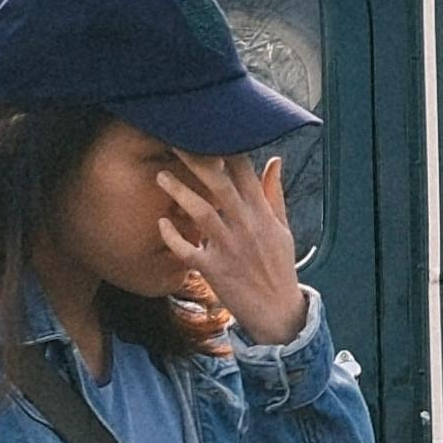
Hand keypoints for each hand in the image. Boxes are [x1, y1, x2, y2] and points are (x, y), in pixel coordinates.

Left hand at [155, 148, 311, 349]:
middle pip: (219, 185)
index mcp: (261, 213)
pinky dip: (172, 237)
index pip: (245, 171)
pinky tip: (161, 223)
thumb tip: (275, 159)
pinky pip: (188, 250)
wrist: (277, 311)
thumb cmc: (278, 266)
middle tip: (174, 141)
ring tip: (161, 176)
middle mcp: (245, 226)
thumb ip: (274, 193)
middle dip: (196, 161)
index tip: (206, 130)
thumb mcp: (282, 227)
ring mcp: (229, 248)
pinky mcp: (213, 270)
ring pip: (201, 212)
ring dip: (180, 192)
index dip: (225, 147)